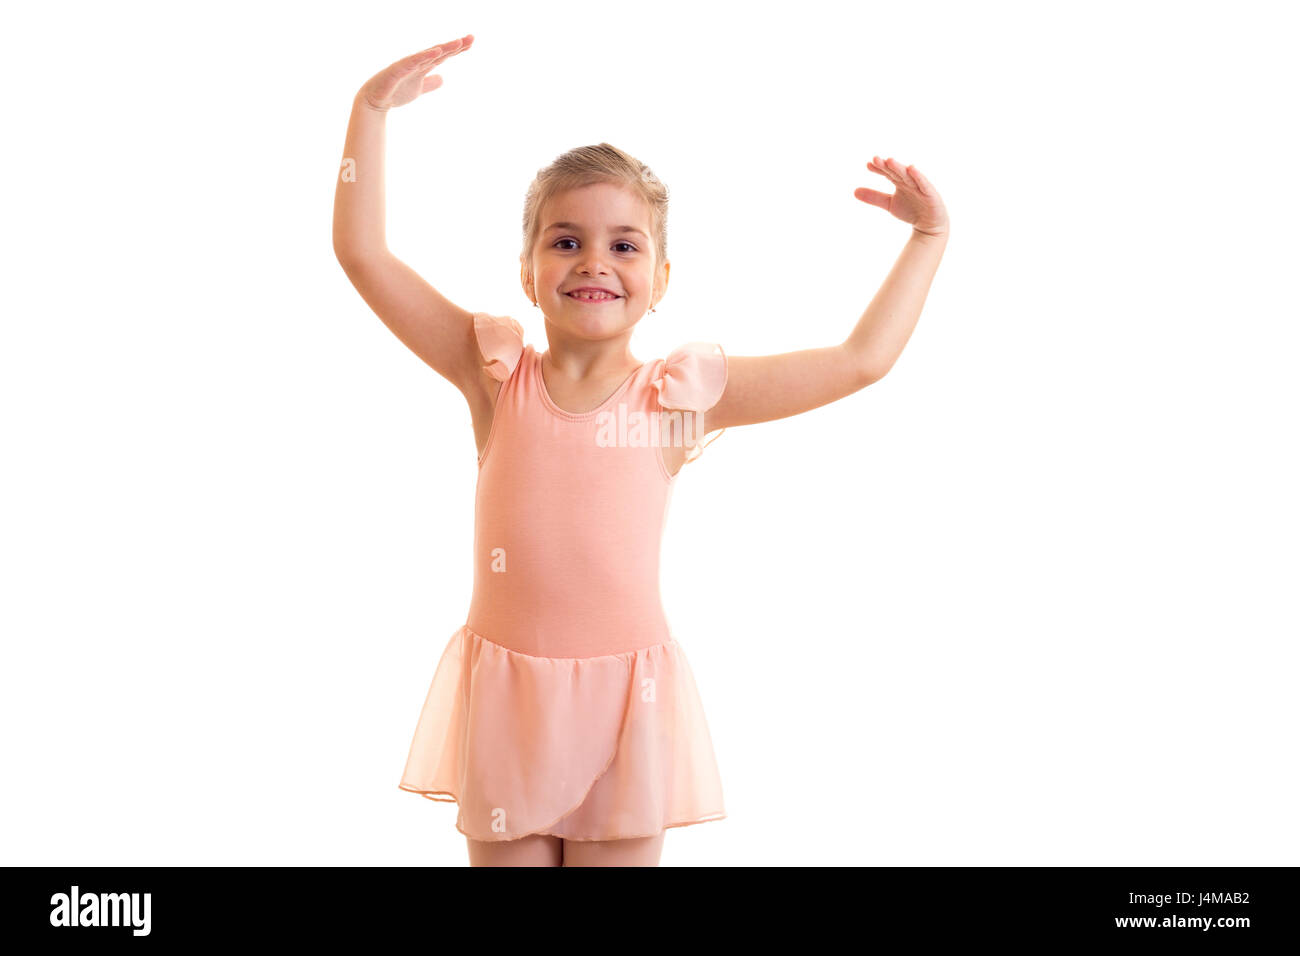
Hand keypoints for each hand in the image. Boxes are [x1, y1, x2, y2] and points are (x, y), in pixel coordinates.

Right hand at [358, 35, 474, 111]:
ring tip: (459, 43)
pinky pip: (413, 62)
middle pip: (439, 52)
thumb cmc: (395, 93)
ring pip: (429, 54)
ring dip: (444, 48)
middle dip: (455, 45)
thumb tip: (443, 79)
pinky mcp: (397, 70)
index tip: (471, 42)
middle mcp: (417, 62)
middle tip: (471, 38)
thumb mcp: (419, 89)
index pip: (443, 55)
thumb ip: (430, 83)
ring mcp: (407, 65)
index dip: (457, 49)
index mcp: (423, 66)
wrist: (376, 102)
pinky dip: (424, 56)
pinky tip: (436, 51)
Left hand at [854, 156, 948, 238]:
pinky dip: (918, 176)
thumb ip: (874, 197)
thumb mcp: (889, 204)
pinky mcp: (930, 193)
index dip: (879, 168)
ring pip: (908, 176)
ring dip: (899, 168)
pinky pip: (923, 184)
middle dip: (887, 166)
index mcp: (900, 181)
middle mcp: (909, 181)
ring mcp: (920, 186)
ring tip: (889, 161)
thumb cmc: (911, 211)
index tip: (868, 165)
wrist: (929, 226)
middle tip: (875, 159)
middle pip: (897, 171)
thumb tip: (854, 191)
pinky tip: (911, 169)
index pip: (887, 172)